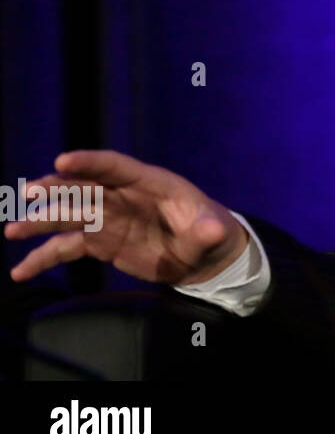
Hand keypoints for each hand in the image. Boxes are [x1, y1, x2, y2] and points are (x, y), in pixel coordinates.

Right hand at [4, 150, 248, 285]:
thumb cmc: (207, 232)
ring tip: (13, 231)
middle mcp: (121, 196)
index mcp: (149, 182)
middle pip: (84, 188)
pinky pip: (65, 248)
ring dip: (40, 221)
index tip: (62, 161)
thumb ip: (208, 230)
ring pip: (68, 216)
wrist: (199, 255)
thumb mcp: (212, 232)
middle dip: (56, 189)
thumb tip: (215, 229)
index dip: (89, 163)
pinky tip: (20, 271)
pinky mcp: (99, 242)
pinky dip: (43, 258)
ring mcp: (107, 219)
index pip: (115, 166)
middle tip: (29, 193)